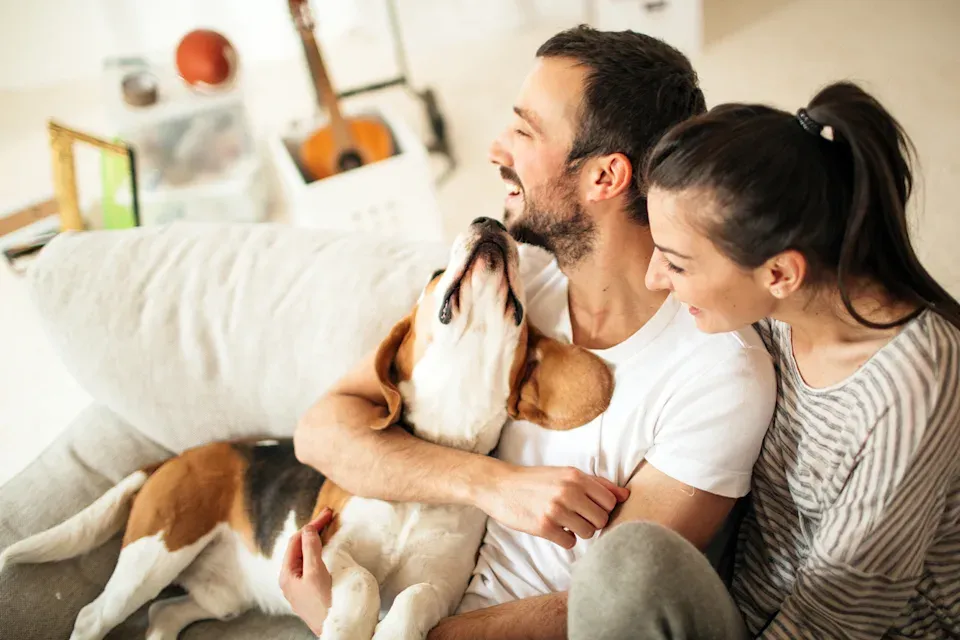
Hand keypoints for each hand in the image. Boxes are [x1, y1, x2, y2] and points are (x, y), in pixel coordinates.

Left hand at [279, 508, 333, 634]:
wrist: (336, 630)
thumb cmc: (323, 604)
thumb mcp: (316, 573)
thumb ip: (310, 549)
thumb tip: (308, 529)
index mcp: (287, 574)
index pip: (297, 541)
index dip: (312, 525)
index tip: (328, 513)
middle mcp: (290, 579)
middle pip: (300, 547)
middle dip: (313, 530)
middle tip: (329, 515)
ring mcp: (300, 585)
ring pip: (306, 555)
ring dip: (316, 540)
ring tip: (327, 527)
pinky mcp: (310, 590)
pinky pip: (312, 564)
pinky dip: (319, 552)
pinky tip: (327, 548)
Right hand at [476, 465, 628, 548]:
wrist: (500, 486)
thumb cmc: (537, 481)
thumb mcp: (566, 474)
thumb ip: (597, 484)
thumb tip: (626, 495)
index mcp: (576, 476)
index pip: (610, 501)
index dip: (602, 508)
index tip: (589, 508)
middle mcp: (569, 491)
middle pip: (602, 520)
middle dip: (592, 521)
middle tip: (576, 516)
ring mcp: (556, 510)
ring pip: (588, 533)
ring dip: (578, 531)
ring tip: (564, 521)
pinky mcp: (544, 527)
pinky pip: (570, 543)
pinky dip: (564, 539)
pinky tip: (553, 528)